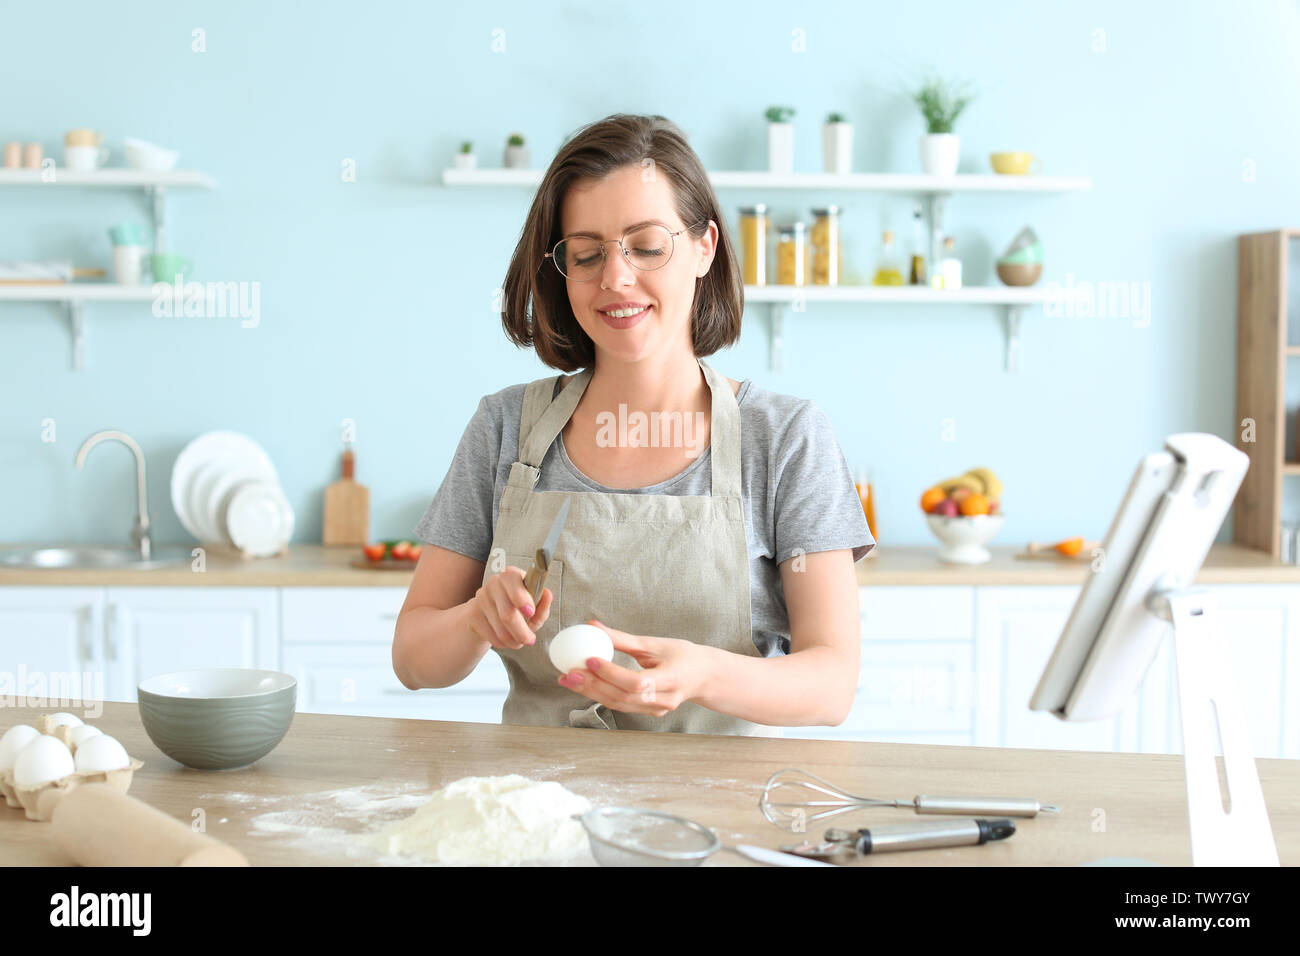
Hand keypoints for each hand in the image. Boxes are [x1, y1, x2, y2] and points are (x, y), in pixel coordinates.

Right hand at [467, 565, 551, 649]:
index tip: (531, 612)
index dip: (522, 599)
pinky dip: (502, 643)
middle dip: (521, 632)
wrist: (488, 612)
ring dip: (513, 640)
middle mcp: (495, 583)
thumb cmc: (516, 606)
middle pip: (507, 613)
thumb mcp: (533, 605)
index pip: (513, 582)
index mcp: (512, 576)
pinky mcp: (473, 614)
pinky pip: (492, 636)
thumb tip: (548, 595)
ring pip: (500, 629)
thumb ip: (542, 602)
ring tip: (519, 640)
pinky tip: (506, 639)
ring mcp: (482, 598)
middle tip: (530, 640)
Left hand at [557, 620, 708, 717]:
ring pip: (620, 705)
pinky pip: (622, 706)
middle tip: (570, 672)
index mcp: (672, 679)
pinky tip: (584, 685)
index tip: (590, 659)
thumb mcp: (655, 643)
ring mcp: (658, 710)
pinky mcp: (649, 712)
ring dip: (592, 692)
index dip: (612, 673)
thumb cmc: (683, 655)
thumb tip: (593, 625)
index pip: (637, 682)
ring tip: (569, 679)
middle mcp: (666, 699)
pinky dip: (601, 695)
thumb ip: (622, 638)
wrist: (703, 677)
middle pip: (624, 697)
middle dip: (593, 685)